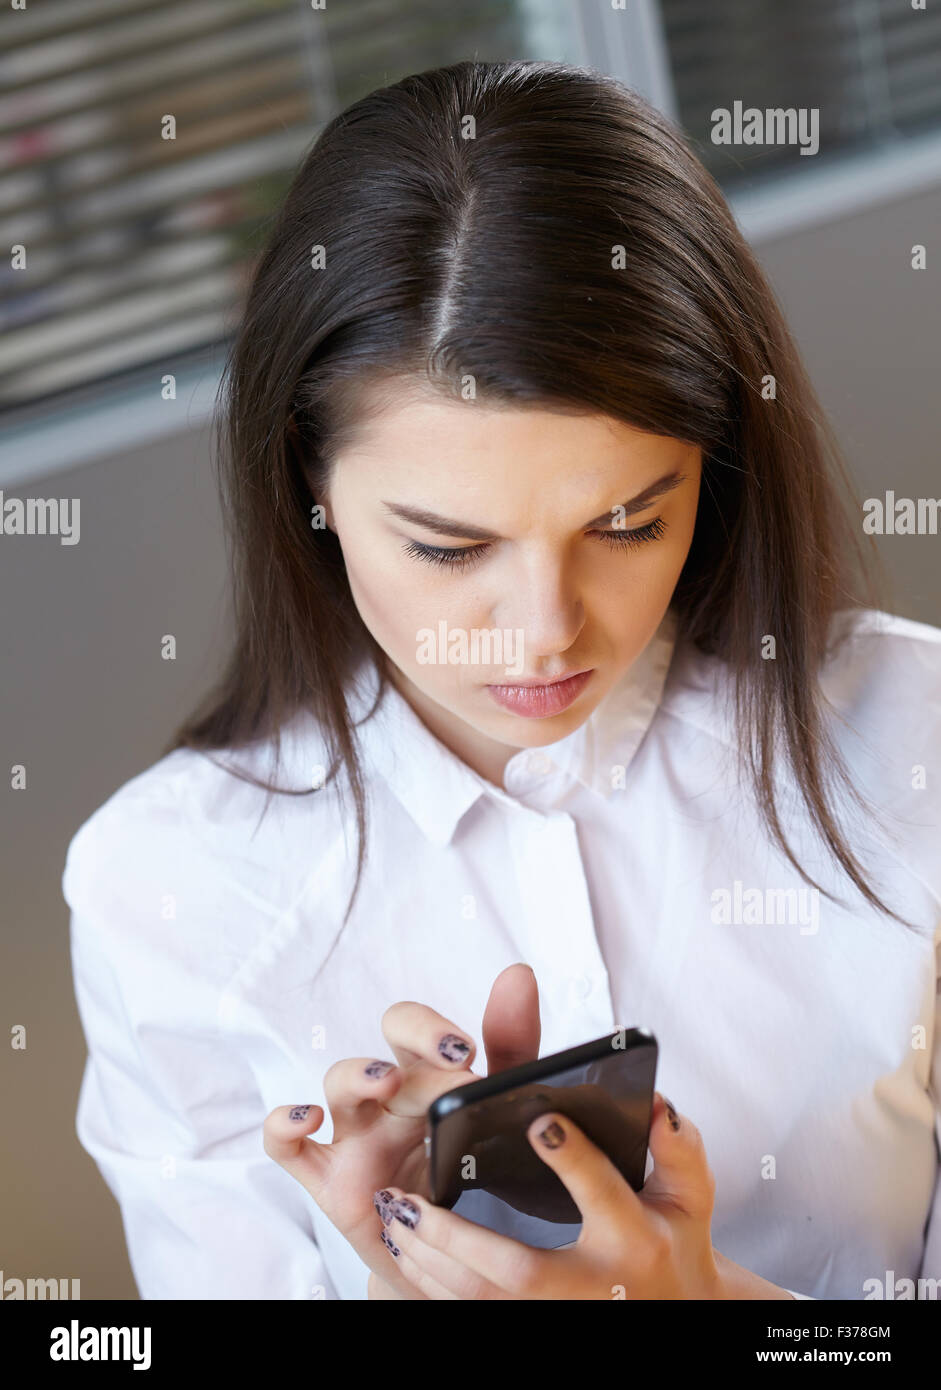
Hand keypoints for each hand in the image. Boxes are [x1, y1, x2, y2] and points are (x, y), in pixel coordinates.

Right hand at [263, 962, 540, 1297]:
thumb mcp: (493, 1115)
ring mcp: (355, 1135)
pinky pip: (286, 1147)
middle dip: (418, 1036)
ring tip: (387, 1082)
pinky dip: (284, 1125)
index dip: (435, 1029)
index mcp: (429, 1078)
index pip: (419, 1028)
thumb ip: (510, 1050)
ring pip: (340, 1083)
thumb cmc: (467, 1176)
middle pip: (387, 1041)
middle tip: (453, 1056)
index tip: (468, 1051)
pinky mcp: (328, 1179)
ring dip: (361, 1074)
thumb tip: (518, 976)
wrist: (452, 1258)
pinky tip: (310, 1120)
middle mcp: (390, 1099)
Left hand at [371, 1095, 795, 1299]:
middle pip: (520, 1271)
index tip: (539, 1121)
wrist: (678, 1311)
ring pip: (483, 1302)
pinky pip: (474, 1316)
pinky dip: (433, 1287)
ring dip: (431, 1262)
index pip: (604, 1195)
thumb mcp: (689, 1194)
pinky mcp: (537, 1329)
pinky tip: (406, 1252)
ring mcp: (561, 1317)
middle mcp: (595, 1286)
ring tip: (395, 1216)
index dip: (573, 1158)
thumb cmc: (673, 1240)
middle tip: (412, 1198)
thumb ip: (677, 1146)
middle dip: (459, 1237)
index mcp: (637, 1239)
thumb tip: (655, 1103)